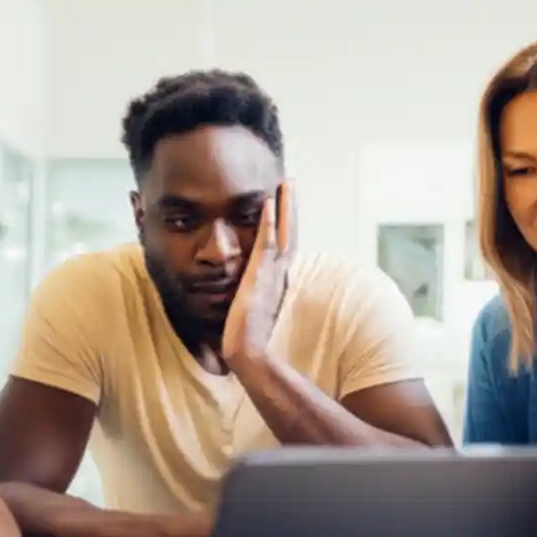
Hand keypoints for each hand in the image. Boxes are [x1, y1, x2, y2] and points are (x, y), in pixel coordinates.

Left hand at [222, 182, 295, 365]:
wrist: (246, 353)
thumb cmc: (245, 337)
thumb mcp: (248, 310)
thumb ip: (250, 297)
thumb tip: (244, 294)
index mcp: (277, 281)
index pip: (285, 245)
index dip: (287, 224)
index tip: (285, 204)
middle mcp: (279, 274)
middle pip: (290, 233)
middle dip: (291, 208)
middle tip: (291, 184)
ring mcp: (271, 274)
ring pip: (283, 233)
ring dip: (285, 207)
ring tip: (286, 183)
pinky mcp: (259, 275)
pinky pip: (267, 242)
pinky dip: (270, 222)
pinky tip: (268, 203)